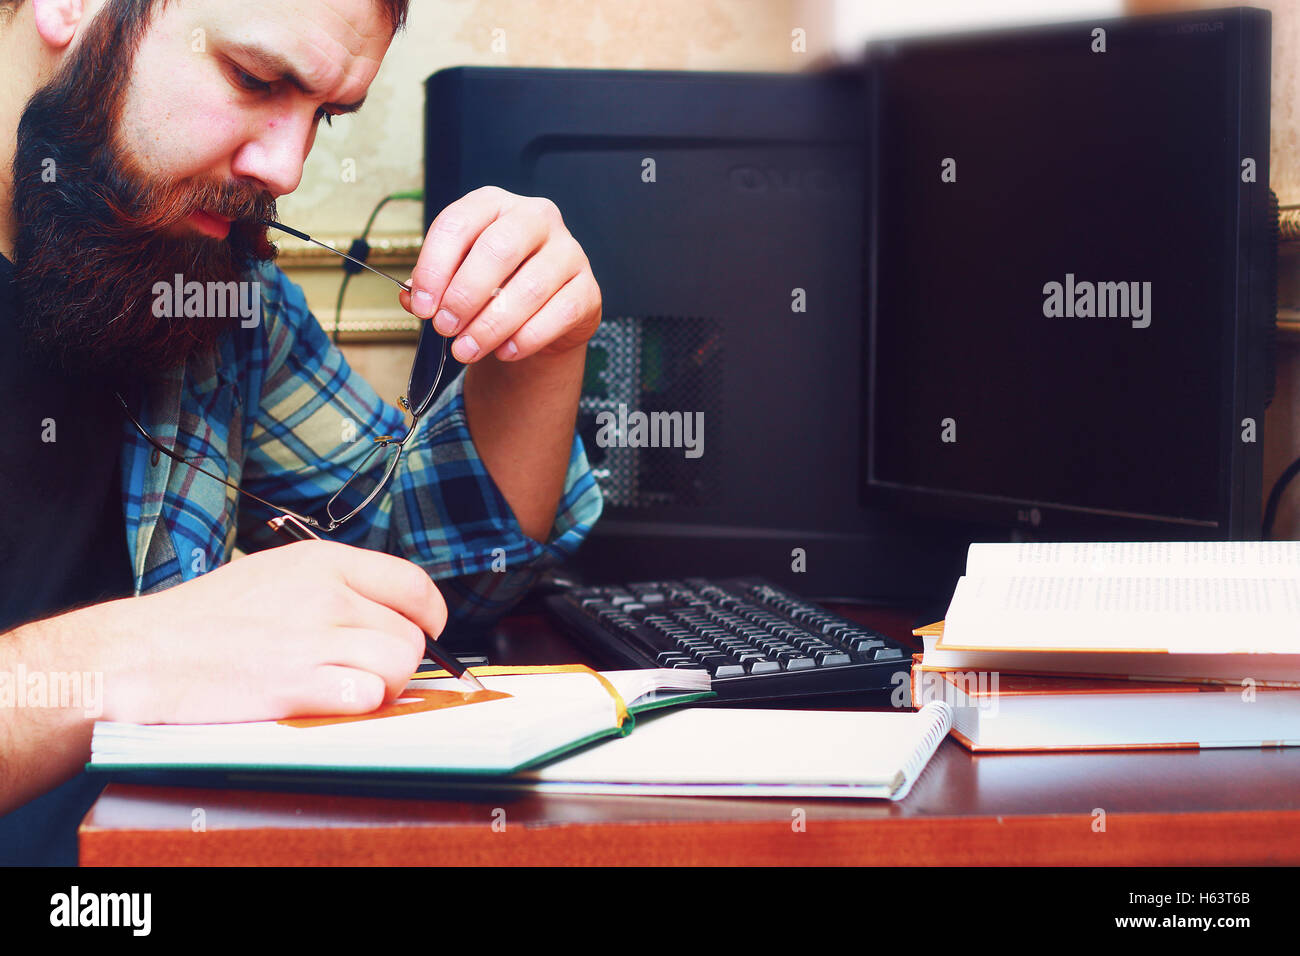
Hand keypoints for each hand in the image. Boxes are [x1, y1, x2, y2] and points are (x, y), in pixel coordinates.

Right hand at [81, 541, 442, 723]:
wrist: (142, 653)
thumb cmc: (207, 620)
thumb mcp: (277, 574)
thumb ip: (337, 587)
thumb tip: (391, 613)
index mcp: (323, 561)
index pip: (415, 584)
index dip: (429, 617)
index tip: (423, 633)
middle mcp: (326, 594)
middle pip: (412, 635)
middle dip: (399, 661)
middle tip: (362, 670)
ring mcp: (313, 637)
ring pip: (400, 666)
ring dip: (385, 687)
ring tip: (346, 687)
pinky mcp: (298, 683)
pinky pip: (369, 696)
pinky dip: (360, 706)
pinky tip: (331, 702)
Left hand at [400, 186, 601, 363]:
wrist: (541, 314)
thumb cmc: (496, 287)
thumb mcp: (459, 278)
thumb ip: (435, 286)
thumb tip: (413, 298)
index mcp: (494, 204)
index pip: (458, 223)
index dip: (434, 266)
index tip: (421, 304)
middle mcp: (535, 218)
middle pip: (498, 249)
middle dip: (464, 294)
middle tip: (445, 327)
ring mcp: (568, 251)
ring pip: (530, 287)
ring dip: (491, 325)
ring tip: (466, 349)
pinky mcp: (588, 288)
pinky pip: (559, 314)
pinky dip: (526, 338)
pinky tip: (505, 351)